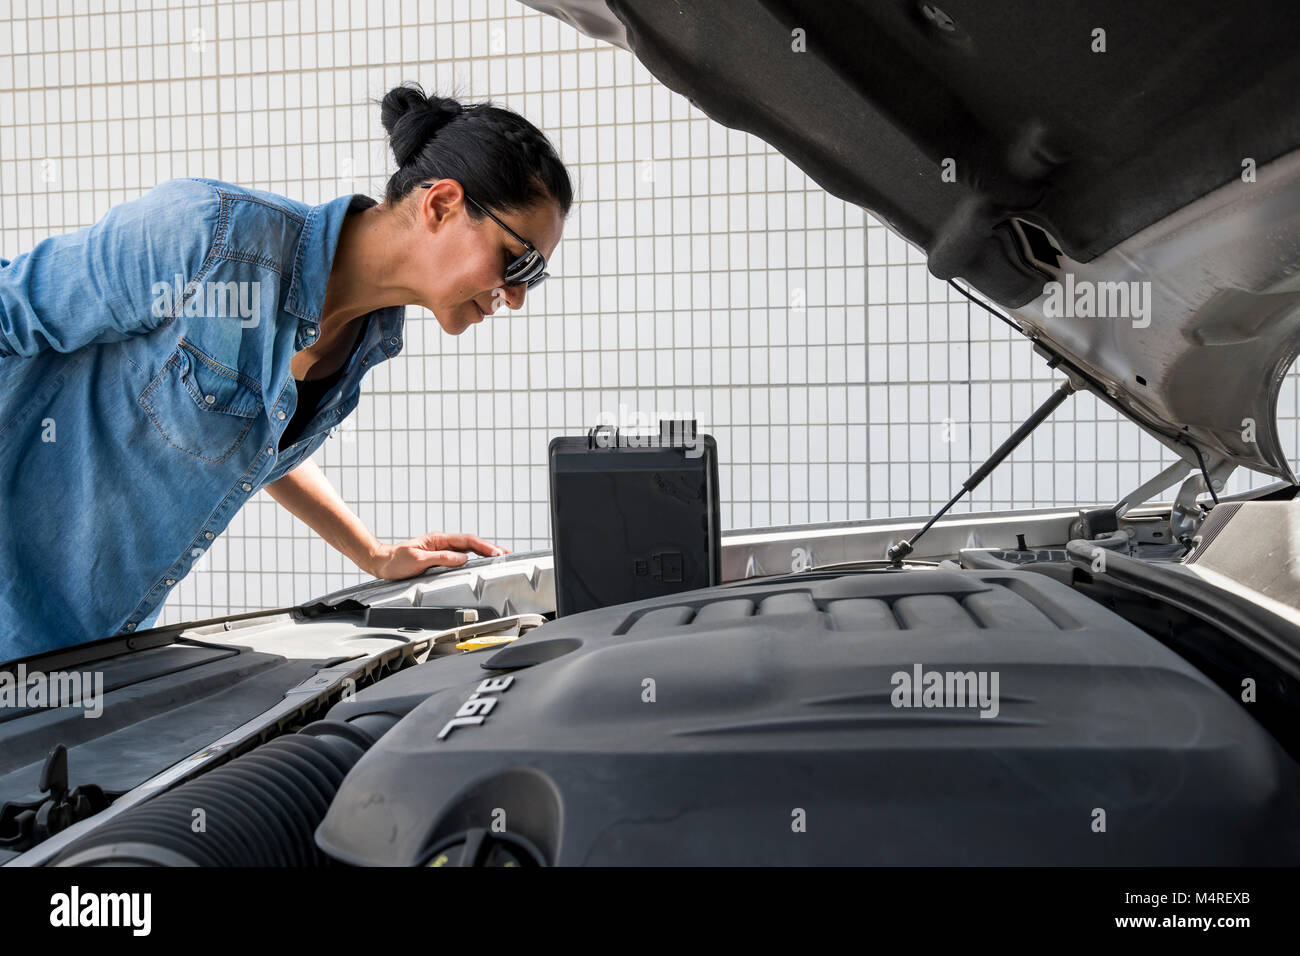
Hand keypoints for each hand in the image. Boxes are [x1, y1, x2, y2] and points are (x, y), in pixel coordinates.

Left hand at [366, 532, 509, 579]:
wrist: (381, 562)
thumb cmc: (396, 562)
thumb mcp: (418, 560)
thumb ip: (441, 558)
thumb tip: (462, 558)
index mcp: (438, 540)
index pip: (467, 541)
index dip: (484, 546)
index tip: (497, 552)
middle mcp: (442, 542)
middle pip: (471, 543)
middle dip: (490, 547)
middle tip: (506, 554)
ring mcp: (441, 548)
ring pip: (468, 548)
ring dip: (484, 551)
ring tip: (500, 556)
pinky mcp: (439, 556)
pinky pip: (461, 554)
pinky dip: (474, 556)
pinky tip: (481, 560)